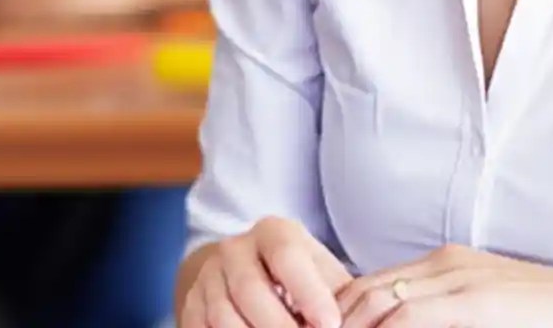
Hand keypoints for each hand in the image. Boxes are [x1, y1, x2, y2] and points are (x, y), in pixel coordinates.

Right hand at [180, 217, 351, 327]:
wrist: (250, 274)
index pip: (287, 257)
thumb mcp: (324, 276)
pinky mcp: (191, 304)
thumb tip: (361, 320)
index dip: (309, 294)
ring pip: (222, 315)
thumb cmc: (303, 282)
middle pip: (249, 289)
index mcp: (273, 233)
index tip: (331, 325)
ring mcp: (208, 277)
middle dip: (280, 326)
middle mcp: (235, 248)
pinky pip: (202, 327)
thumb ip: (342, 297)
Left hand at [339, 244, 552, 327]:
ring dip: (351, 326)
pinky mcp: (477, 302)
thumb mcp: (483, 306)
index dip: (339, 311)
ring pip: (379, 301)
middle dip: (334, 319)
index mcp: (441, 263)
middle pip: (364, 289)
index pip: (370, 283)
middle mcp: (443, 264)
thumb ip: (443, 311)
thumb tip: (398, 323)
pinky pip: (411, 318)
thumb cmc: (544, 315)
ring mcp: (459, 279)